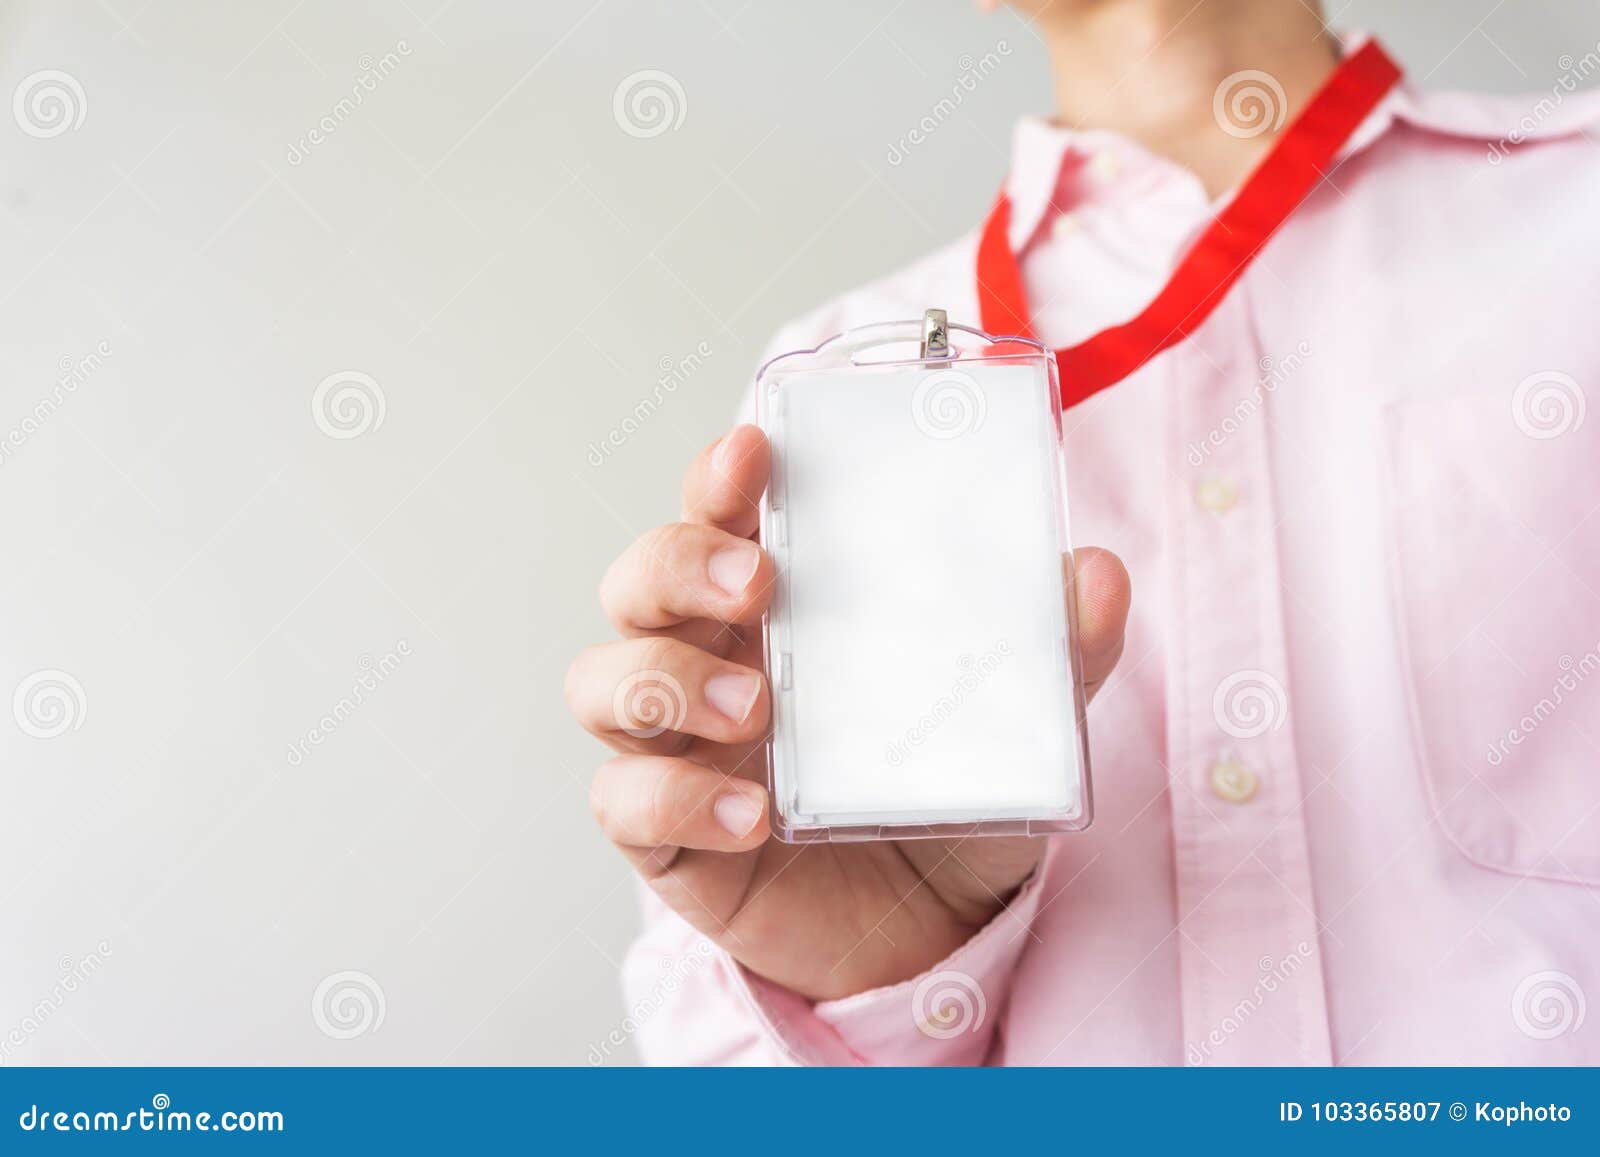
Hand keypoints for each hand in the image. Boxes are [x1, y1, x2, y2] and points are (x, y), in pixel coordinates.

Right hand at [566, 425, 1130, 1000]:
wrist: (929, 939)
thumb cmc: (945, 802)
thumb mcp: (1013, 729)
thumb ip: (1056, 657)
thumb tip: (1096, 573)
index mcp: (781, 612)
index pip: (723, 516)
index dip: (720, 475)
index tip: (754, 451)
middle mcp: (713, 662)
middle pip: (639, 582)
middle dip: (679, 563)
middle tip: (761, 584)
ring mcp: (681, 748)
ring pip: (602, 681)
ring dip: (665, 678)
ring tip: (761, 708)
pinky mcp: (668, 837)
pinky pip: (623, 800)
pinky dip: (677, 798)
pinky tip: (750, 815)